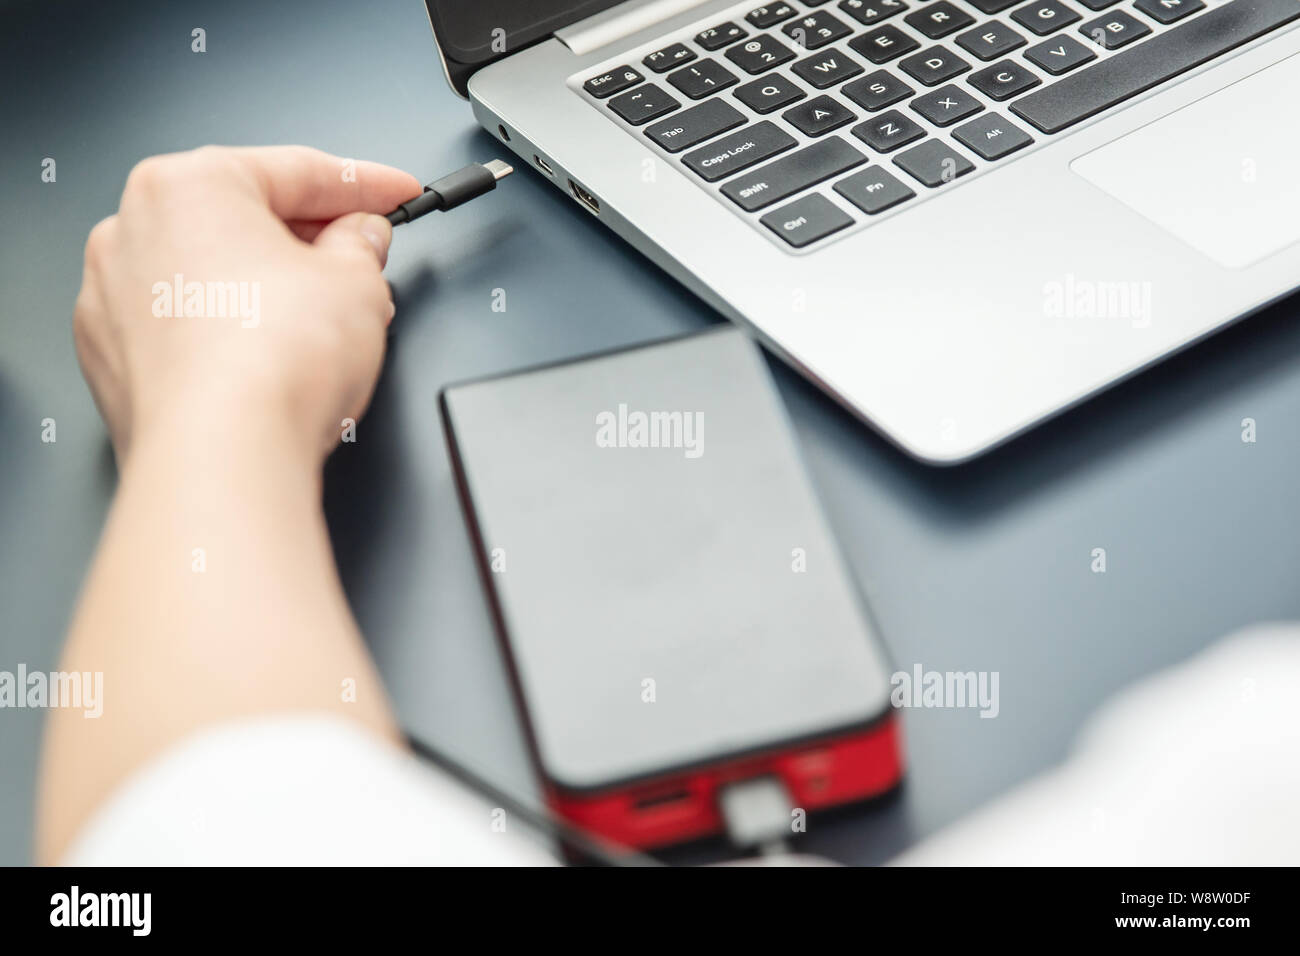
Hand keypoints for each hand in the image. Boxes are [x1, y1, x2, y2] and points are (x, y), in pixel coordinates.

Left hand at [73, 145, 420, 463]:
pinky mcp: (113, 360)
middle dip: (314, 239)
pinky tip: (274, 356)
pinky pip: (186, 325)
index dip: (365, 184)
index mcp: (188, 184)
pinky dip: (231, 331)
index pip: (298, 170)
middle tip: (368, 258)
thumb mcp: (359, 283)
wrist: (221, 455)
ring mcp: (112, 298)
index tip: (395, 195)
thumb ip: (362, 244)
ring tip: (329, 319)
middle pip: (246, 218)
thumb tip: (359, 237)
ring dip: (271, 286)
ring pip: (211, 273)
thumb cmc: (270, 363)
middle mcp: (132, 229)